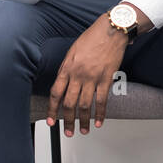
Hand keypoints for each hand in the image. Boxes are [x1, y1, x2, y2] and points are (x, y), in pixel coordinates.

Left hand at [47, 14, 128, 135]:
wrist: (111, 30)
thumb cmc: (92, 38)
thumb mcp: (72, 52)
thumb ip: (67, 69)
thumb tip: (64, 84)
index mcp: (67, 68)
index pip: (56, 94)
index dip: (52, 110)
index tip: (51, 121)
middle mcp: (78, 74)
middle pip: (69, 103)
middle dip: (67, 120)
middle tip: (67, 131)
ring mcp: (93, 78)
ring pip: (85, 105)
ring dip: (83, 121)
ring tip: (83, 130)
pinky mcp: (106, 79)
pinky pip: (102, 100)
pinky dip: (100, 113)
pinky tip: (98, 122)